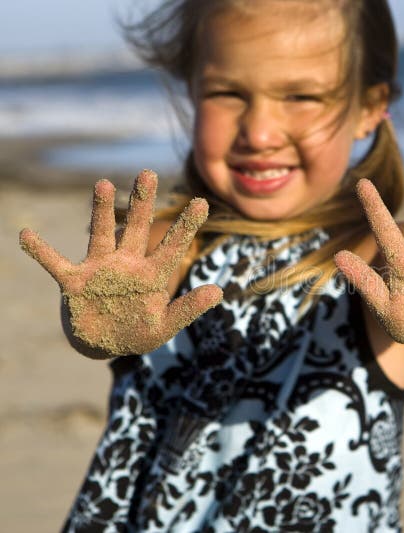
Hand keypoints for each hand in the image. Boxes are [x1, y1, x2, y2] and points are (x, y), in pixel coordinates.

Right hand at [19, 170, 221, 358]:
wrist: (104, 344)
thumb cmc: (138, 333)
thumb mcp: (165, 326)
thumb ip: (188, 309)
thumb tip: (218, 291)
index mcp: (152, 275)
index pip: (173, 246)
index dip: (187, 226)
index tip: (203, 202)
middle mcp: (126, 264)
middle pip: (136, 228)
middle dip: (142, 202)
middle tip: (148, 172)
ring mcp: (99, 269)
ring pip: (101, 234)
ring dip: (100, 211)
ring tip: (104, 183)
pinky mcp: (74, 282)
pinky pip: (54, 263)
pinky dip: (40, 251)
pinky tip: (25, 234)